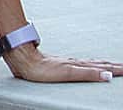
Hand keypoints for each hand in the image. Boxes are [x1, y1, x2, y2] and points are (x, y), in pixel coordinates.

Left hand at [4, 44, 120, 82]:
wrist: (23, 59)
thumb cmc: (42, 69)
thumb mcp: (68, 73)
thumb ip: (88, 74)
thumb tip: (108, 76)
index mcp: (79, 65)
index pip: (103, 67)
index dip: (117, 69)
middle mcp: (75, 62)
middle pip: (99, 64)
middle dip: (114, 66)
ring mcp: (69, 62)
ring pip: (91, 63)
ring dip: (104, 64)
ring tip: (113, 65)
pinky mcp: (61, 64)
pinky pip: (81, 64)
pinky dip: (91, 64)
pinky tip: (88, 65)